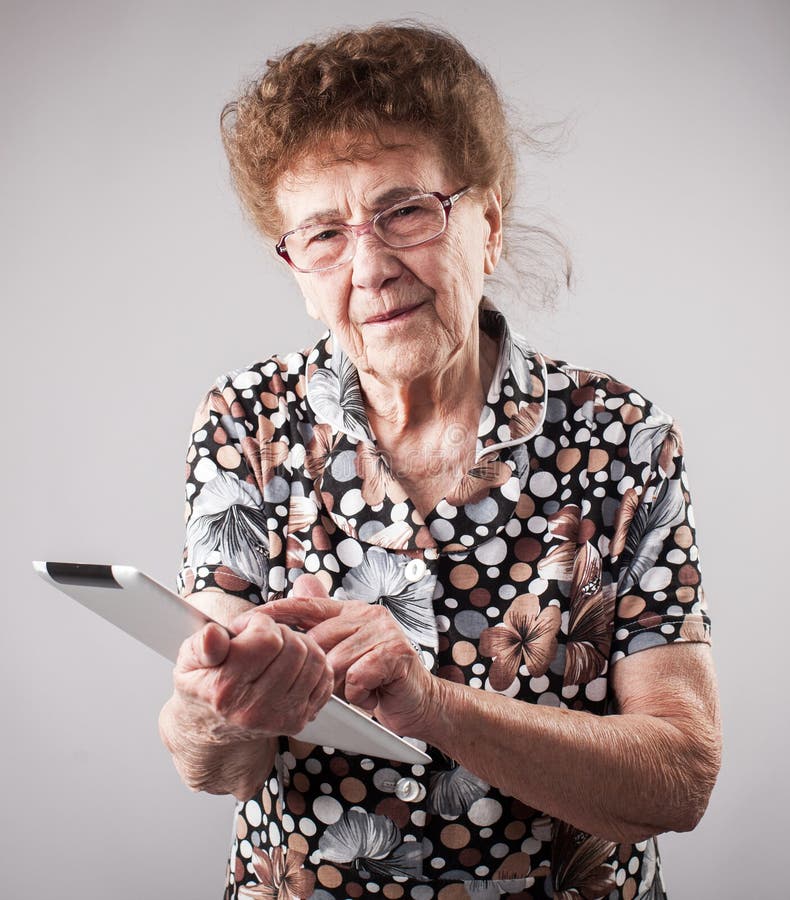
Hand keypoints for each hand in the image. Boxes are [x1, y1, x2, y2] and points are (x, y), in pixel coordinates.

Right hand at [160, 602, 333, 798]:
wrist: (209, 728)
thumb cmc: (202, 686)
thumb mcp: (189, 660)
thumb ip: (202, 644)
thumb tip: (213, 635)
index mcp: (226, 689)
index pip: (268, 639)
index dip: (259, 623)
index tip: (247, 628)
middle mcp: (255, 708)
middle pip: (295, 647)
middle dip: (281, 632)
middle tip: (264, 638)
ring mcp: (280, 717)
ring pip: (315, 660)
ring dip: (301, 645)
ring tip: (279, 649)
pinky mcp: (299, 720)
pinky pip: (324, 679)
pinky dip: (313, 664)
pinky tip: (293, 665)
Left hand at [242, 574, 437, 737]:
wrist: (419, 702)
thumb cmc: (377, 681)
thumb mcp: (344, 655)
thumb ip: (322, 631)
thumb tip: (297, 590)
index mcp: (350, 611)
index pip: (305, 606)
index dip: (275, 611)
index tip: (246, 620)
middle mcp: (367, 614)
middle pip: (317, 641)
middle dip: (314, 672)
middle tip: (326, 690)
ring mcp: (383, 631)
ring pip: (335, 662)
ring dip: (339, 687)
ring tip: (353, 694)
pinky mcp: (396, 653)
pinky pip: (357, 676)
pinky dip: (359, 694)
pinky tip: (369, 696)